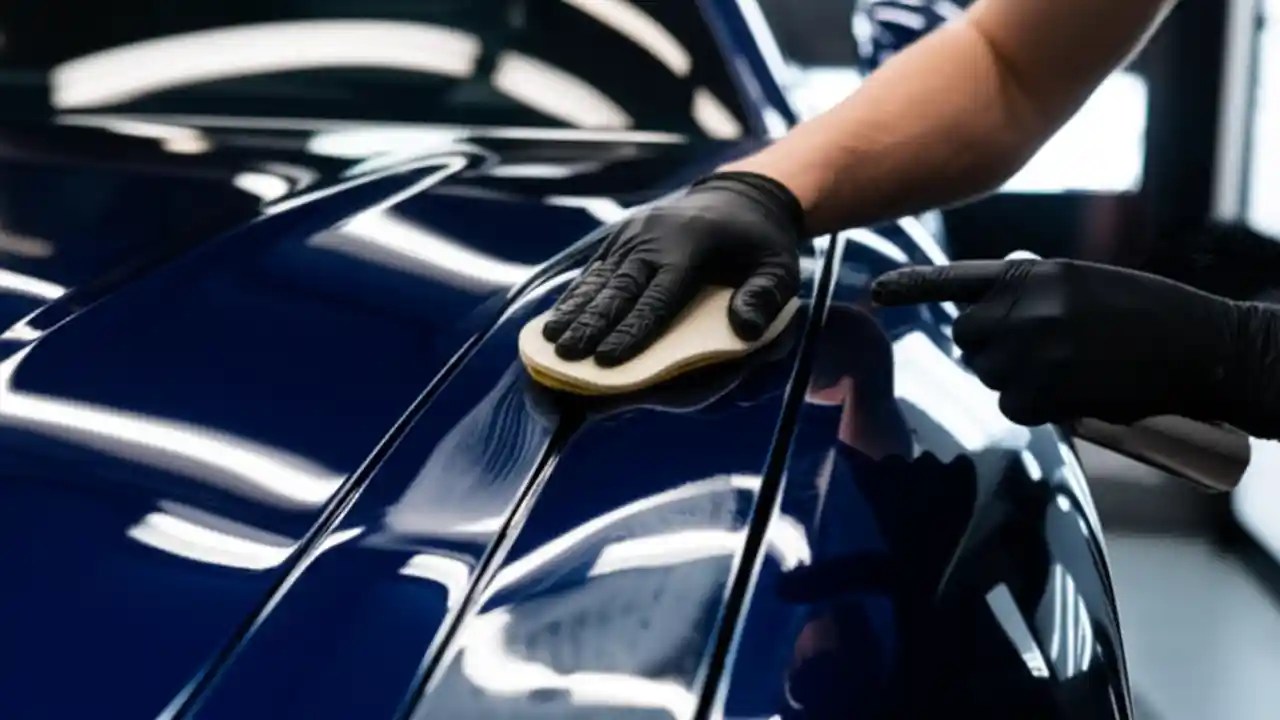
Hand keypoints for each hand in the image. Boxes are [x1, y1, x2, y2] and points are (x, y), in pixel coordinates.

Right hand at [541, 171, 803, 365]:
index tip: (607, 358)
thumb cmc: (760, 243)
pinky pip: (594, 271)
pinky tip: (555, 319)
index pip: (656, 299)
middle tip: (567, 356)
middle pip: (617, 290)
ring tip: (549, 341)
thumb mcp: (780, 267)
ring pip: (598, 279)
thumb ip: (764, 297)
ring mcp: (632, 236)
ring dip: (573, 311)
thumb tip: (745, 330)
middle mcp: (653, 240)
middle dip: (590, 325)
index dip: (631, 331)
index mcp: (690, 248)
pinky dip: (573, 296)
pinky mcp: (621, 237)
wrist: (739, 196)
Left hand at [871, 258, 1245, 426]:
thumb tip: (985, 302)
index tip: (877, 292)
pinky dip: (1037, 406)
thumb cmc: (1150, 315)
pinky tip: (1078, 391)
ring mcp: (1031, 352)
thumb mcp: (1085, 283)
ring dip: (1019, 376)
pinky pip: (1011, 406)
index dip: (913, 286)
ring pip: (990, 373)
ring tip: (1076, 366)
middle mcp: (1025, 308)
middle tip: (1040, 347)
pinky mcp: (1042, 393)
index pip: (959, 280)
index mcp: (1036, 273)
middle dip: (991, 346)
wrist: (1205, 350)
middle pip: (968, 335)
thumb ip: (1031, 290)